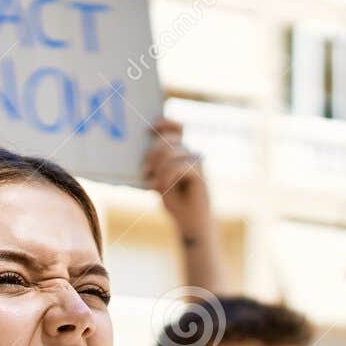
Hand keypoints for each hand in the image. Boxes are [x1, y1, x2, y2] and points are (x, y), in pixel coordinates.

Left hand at [142, 117, 212, 237]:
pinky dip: (167, 177)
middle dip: (152, 155)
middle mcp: (190, 153)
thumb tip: (145, 153)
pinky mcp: (200, 172)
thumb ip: (154, 166)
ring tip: (155, 185)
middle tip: (144, 172)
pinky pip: (178, 167)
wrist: (189, 222)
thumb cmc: (174, 201)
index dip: (165, 122)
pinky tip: (163, 187)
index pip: (175, 128)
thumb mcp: (158, 181)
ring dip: (159, 170)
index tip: (150, 127)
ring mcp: (196, 161)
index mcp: (181, 151)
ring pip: (171, 153)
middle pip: (167, 141)